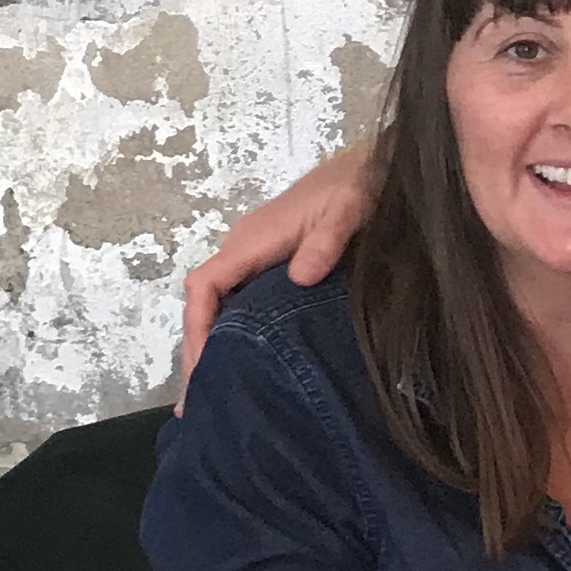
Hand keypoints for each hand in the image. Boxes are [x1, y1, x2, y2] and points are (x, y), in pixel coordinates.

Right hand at [178, 144, 374, 402]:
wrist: (373, 165)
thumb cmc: (359, 186)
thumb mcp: (348, 211)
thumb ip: (327, 241)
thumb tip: (301, 277)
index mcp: (252, 241)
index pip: (205, 288)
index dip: (198, 330)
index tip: (202, 371)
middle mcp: (245, 248)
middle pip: (205, 304)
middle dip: (198, 351)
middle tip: (198, 405)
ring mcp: (257, 255)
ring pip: (221, 306)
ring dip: (214, 346)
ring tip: (213, 397)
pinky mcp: (274, 262)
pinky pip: (242, 302)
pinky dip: (235, 334)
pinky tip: (246, 364)